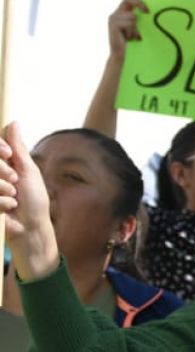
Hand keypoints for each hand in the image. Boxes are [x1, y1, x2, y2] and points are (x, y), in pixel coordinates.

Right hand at [0, 122, 58, 279]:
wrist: (30, 228)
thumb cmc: (34, 200)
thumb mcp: (28, 171)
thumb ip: (17, 148)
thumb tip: (13, 122)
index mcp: (2, 164)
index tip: (8, 155)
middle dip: (2, 170)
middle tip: (14, 182)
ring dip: (2, 188)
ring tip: (13, 198)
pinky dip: (1, 202)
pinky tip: (9, 209)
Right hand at [107, 0, 146, 60]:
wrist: (121, 56)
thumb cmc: (131, 44)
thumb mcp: (136, 29)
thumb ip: (139, 20)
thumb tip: (152, 13)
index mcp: (120, 14)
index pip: (128, 0)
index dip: (138, 1)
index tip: (148, 10)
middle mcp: (114, 15)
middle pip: (127, 1)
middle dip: (139, 5)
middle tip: (148, 12)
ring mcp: (113, 19)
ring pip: (132, 16)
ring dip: (136, 28)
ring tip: (133, 37)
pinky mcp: (114, 25)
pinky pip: (130, 23)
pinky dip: (132, 32)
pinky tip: (128, 39)